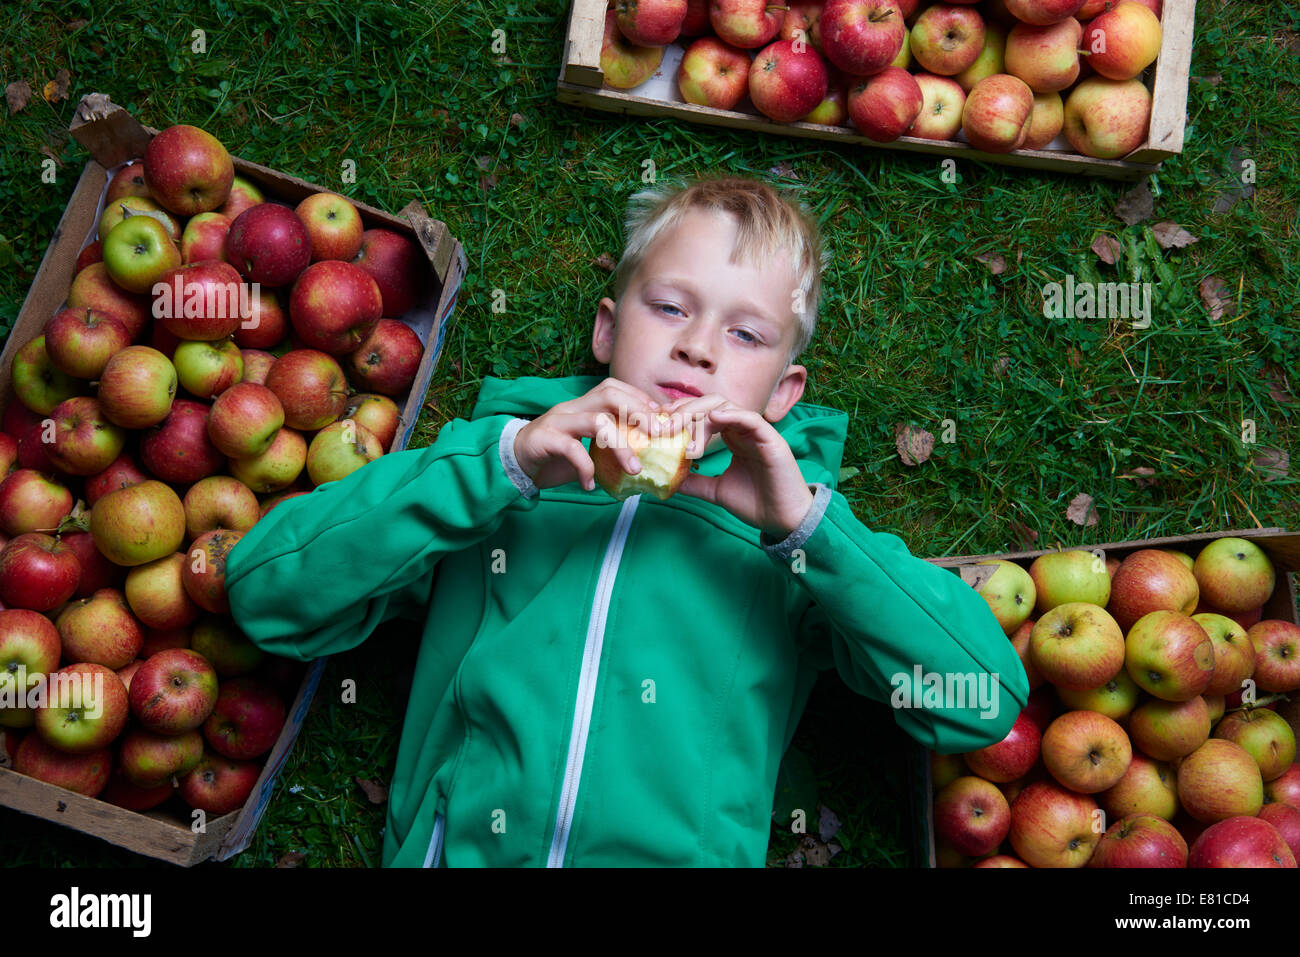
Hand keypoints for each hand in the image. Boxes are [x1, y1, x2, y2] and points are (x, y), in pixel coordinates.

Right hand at [514, 377, 662, 492]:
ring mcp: (557, 421)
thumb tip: (647, 461)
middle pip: (608, 393)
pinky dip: (586, 468)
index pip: (614, 388)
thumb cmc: (554, 457)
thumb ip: (609, 449)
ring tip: (633, 469)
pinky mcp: (544, 439)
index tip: (660, 420)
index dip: (640, 399)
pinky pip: (572, 449)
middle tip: (658, 435)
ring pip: (596, 421)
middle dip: (638, 412)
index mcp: (583, 406)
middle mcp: (571, 407)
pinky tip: (590, 485)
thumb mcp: (587, 449)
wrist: (513, 463)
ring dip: (621, 446)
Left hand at [661, 394, 813, 538]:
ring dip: (700, 414)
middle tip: (665, 425)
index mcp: (733, 438)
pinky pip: (751, 418)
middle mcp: (743, 431)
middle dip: (686, 410)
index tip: (660, 423)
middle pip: (711, 404)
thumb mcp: (716, 490)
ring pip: (727, 406)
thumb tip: (667, 480)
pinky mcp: (771, 439)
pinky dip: (732, 414)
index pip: (704, 414)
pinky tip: (714, 417)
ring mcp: (758, 433)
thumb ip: (694, 482)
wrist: (783, 520)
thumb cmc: (756, 503)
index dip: (682, 414)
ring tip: (682, 428)